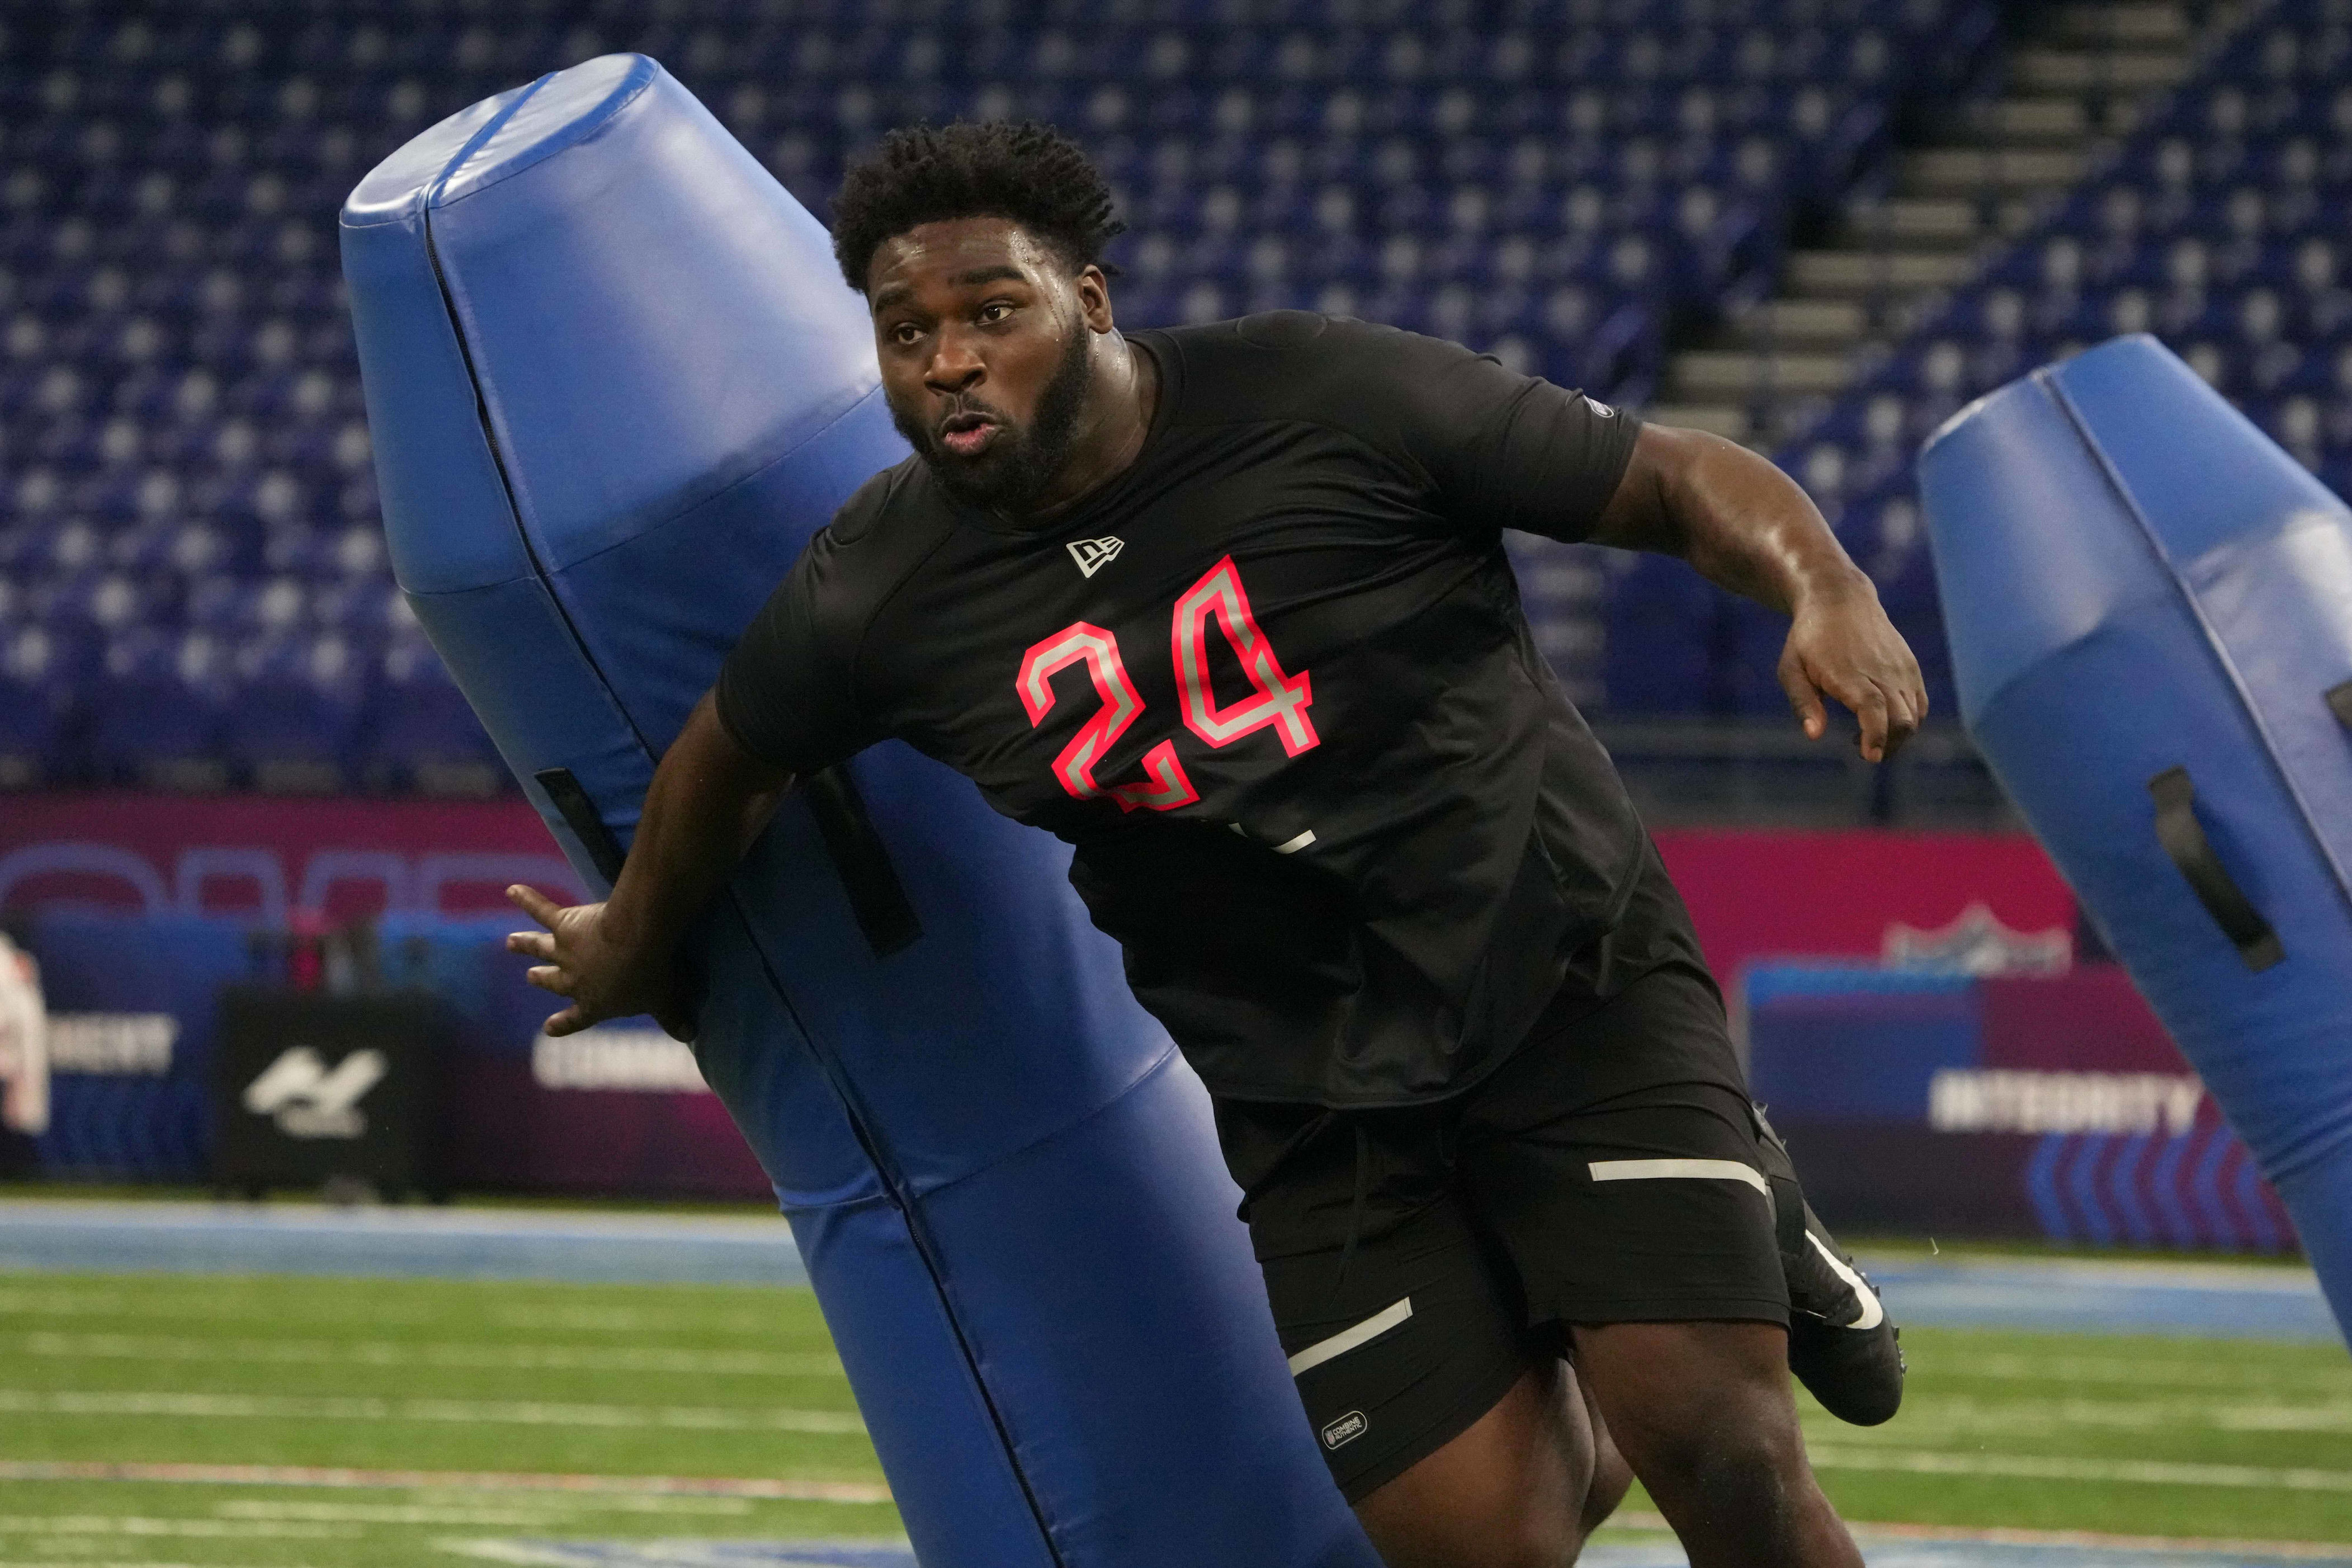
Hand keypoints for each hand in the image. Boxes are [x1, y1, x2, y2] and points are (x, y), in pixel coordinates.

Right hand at [503, 885, 694, 1041]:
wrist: (638, 941)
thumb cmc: (651, 975)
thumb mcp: (664, 1001)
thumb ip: (673, 1018)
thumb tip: (690, 1036)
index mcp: (594, 1003)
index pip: (577, 1019)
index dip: (564, 1025)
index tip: (549, 1029)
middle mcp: (573, 979)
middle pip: (552, 981)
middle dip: (541, 978)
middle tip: (530, 975)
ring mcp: (565, 952)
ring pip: (540, 948)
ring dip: (525, 944)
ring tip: (511, 941)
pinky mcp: (565, 925)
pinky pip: (542, 910)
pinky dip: (527, 899)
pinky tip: (514, 889)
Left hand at [1778, 580, 1927, 763]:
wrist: (1840, 598)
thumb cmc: (1808, 639)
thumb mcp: (1791, 669)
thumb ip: (1802, 703)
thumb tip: (1814, 735)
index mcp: (1849, 672)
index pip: (1873, 707)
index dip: (1877, 735)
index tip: (1871, 756)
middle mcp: (1881, 670)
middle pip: (1901, 718)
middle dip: (1889, 745)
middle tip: (1864, 752)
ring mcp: (1900, 668)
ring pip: (1914, 715)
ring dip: (1898, 736)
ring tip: (1868, 736)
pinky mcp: (1910, 667)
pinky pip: (1919, 704)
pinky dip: (1909, 721)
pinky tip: (1884, 721)